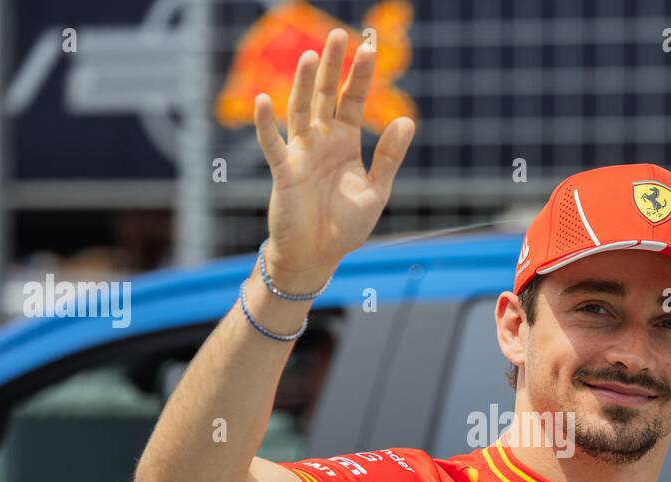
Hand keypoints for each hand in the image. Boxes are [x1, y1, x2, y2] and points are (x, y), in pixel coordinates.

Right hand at [252, 28, 414, 286]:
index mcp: (346, 143)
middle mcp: (322, 141)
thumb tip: (407, 120)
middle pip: (326, 96)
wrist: (317, 256)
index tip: (369, 48)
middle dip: (332, 67)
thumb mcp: (376, 191)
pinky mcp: (284, 172)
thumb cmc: (345, 226)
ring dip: (304, 86)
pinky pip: (273, 144)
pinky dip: (266, 124)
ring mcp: (301, 153)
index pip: (354, 101)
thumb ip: (389, 157)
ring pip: (301, 111)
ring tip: (310, 57)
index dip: (360, 76)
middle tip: (338, 35)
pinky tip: (263, 100)